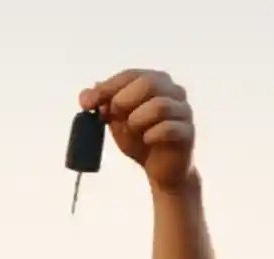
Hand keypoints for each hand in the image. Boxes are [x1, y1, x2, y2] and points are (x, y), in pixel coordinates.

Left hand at [79, 69, 194, 190]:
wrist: (161, 169)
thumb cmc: (139, 138)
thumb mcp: (115, 121)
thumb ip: (102, 106)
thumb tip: (86, 93)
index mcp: (155, 82)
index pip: (130, 75)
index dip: (107, 87)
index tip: (87, 103)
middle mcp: (173, 91)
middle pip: (149, 82)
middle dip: (124, 100)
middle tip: (114, 116)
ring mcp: (183, 111)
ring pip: (160, 105)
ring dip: (137, 120)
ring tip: (133, 131)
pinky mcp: (187, 132)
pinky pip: (169, 128)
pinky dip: (152, 135)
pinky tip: (147, 141)